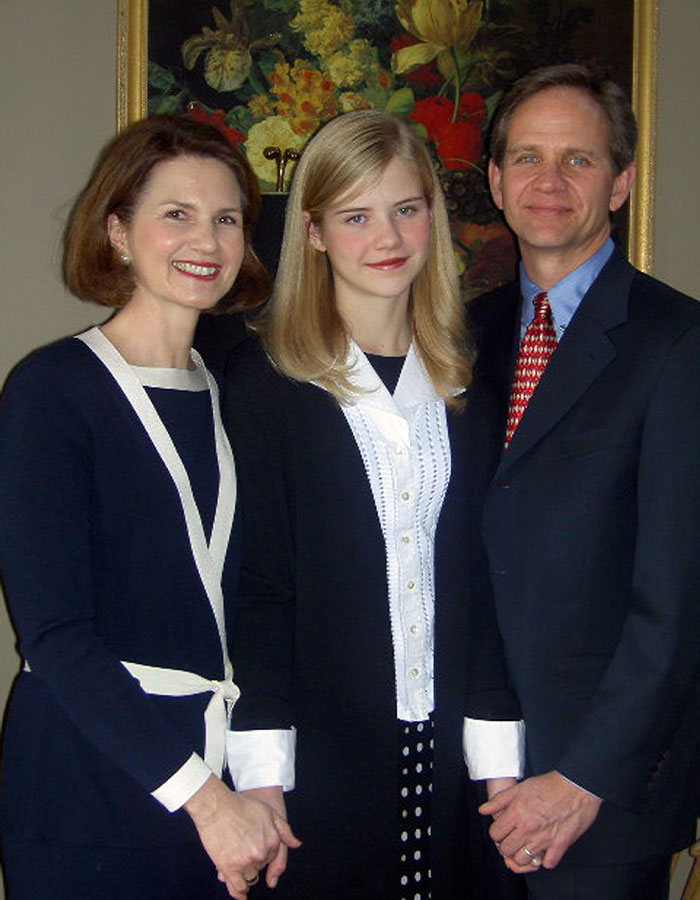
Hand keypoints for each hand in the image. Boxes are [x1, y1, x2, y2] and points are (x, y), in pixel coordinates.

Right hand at [185, 776, 300, 897]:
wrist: (216, 806)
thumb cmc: (240, 806)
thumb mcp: (269, 812)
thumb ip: (284, 830)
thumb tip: (296, 844)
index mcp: (273, 841)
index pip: (271, 858)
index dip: (261, 854)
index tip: (252, 849)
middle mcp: (262, 854)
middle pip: (260, 867)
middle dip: (252, 862)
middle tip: (241, 852)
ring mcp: (246, 862)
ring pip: (249, 878)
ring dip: (244, 874)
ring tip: (236, 865)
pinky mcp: (230, 868)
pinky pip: (238, 887)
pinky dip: (239, 891)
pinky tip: (238, 890)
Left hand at [479, 770, 601, 872]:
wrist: (576, 786)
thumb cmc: (549, 784)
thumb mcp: (520, 787)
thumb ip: (499, 800)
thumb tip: (483, 810)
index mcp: (516, 813)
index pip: (495, 834)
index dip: (497, 833)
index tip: (503, 831)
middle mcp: (528, 828)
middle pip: (506, 850)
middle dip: (506, 846)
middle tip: (514, 840)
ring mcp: (543, 838)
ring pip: (523, 861)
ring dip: (523, 856)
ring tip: (527, 847)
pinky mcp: (560, 845)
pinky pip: (547, 864)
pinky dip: (545, 860)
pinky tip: (545, 851)